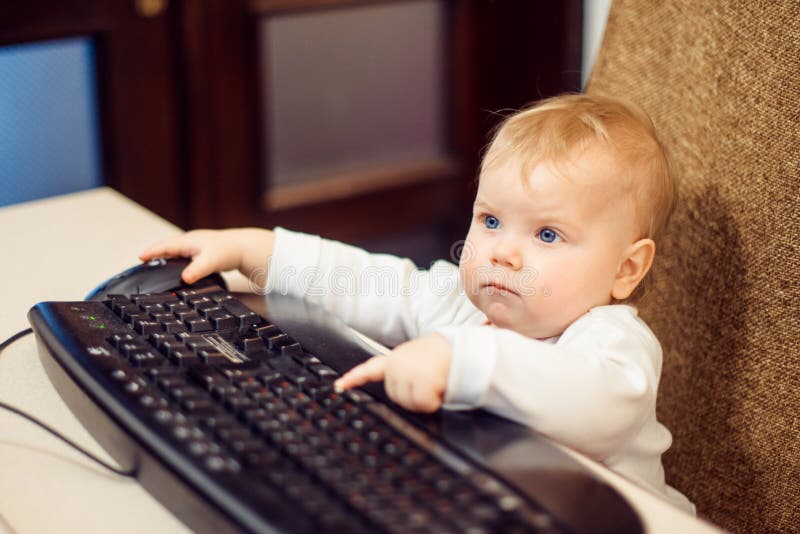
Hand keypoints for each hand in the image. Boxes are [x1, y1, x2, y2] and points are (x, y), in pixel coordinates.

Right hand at [139, 228, 274, 283]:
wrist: (244, 248)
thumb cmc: (228, 251)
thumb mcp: (210, 262)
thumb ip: (196, 271)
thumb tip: (184, 279)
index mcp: (188, 242)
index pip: (165, 246)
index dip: (151, 252)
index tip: (140, 258)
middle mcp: (190, 241)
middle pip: (167, 247)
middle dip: (155, 254)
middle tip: (143, 262)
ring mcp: (196, 245)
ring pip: (176, 250)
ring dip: (165, 256)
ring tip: (155, 265)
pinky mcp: (202, 250)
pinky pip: (184, 254)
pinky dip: (176, 259)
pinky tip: (178, 266)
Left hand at [334, 334, 451, 411]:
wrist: (463, 350)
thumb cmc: (443, 357)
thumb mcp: (418, 360)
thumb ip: (405, 372)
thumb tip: (399, 389)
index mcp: (396, 359)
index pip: (370, 368)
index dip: (354, 378)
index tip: (339, 386)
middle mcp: (397, 364)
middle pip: (396, 396)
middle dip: (413, 395)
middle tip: (429, 382)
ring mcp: (408, 372)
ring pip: (409, 403)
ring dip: (424, 399)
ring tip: (436, 382)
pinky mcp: (422, 381)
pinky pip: (424, 405)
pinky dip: (434, 402)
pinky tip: (440, 388)